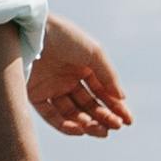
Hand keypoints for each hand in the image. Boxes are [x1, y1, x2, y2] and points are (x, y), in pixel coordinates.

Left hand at [26, 20, 132, 137]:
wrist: (32, 30)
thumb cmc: (65, 37)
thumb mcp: (94, 53)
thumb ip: (108, 76)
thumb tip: (121, 97)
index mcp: (83, 68)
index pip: (102, 93)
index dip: (116, 108)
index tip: (128, 121)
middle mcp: (67, 80)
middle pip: (88, 106)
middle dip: (103, 118)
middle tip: (115, 127)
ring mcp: (51, 88)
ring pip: (72, 114)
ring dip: (87, 124)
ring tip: (100, 130)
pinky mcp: (34, 95)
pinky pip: (51, 115)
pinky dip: (65, 125)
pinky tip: (80, 129)